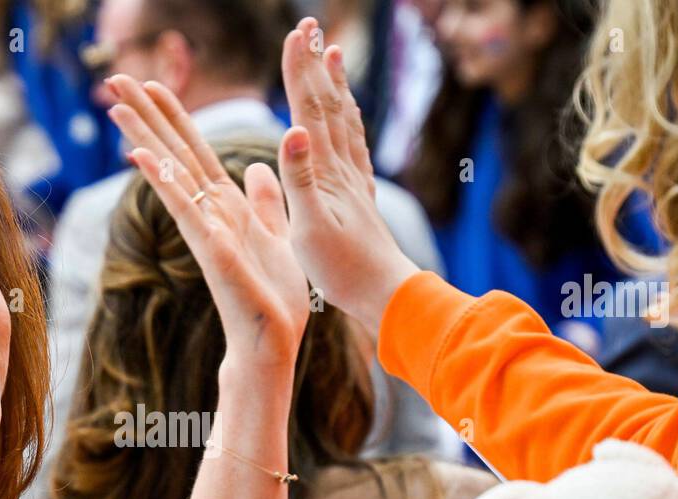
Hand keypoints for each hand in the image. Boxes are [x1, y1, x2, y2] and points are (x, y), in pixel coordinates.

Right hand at [105, 76, 309, 371]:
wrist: (272, 340)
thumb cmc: (273, 297)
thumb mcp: (276, 235)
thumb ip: (265, 202)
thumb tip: (257, 167)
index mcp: (227, 207)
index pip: (195, 152)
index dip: (174, 118)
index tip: (153, 84)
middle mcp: (210, 214)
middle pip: (174, 154)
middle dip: (147, 116)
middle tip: (115, 79)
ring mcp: (206, 232)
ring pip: (171, 176)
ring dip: (144, 139)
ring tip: (118, 107)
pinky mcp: (212, 252)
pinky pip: (186, 212)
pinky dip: (166, 185)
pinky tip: (143, 159)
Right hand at [278, 18, 418, 324]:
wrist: (384, 293)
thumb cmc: (341, 270)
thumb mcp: (308, 229)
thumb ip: (298, 180)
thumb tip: (293, 131)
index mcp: (324, 173)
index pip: (308, 110)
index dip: (298, 71)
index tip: (294, 34)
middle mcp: (342, 168)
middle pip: (326, 104)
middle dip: (314, 64)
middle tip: (308, 26)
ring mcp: (354, 180)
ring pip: (343, 119)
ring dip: (334, 84)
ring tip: (332, 53)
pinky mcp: (359, 195)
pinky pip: (354, 145)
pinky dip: (348, 120)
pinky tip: (347, 115)